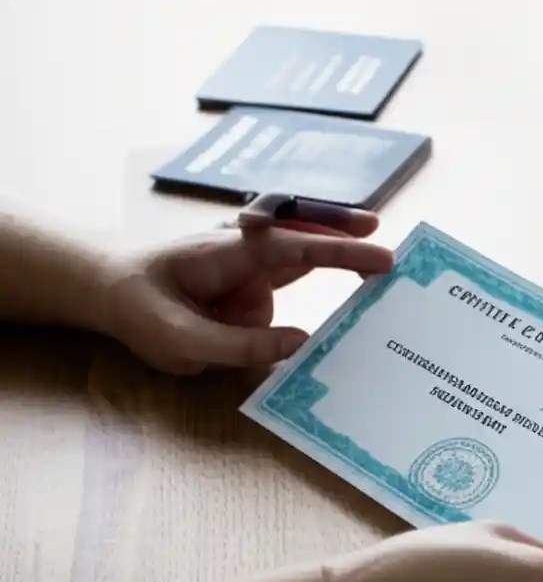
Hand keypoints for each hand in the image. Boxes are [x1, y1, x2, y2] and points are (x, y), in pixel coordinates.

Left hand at [101, 205, 393, 374]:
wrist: (110, 290)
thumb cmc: (138, 308)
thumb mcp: (178, 339)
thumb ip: (237, 345)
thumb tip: (301, 344)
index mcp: (229, 254)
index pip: (295, 249)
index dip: (340, 253)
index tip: (381, 257)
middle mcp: (249, 251)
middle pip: (309, 235)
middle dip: (350, 237)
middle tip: (392, 248)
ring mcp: (255, 266)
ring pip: (309, 252)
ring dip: (347, 254)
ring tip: (387, 266)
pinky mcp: (259, 285)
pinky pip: (300, 274)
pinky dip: (332, 273)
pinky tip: (360, 287)